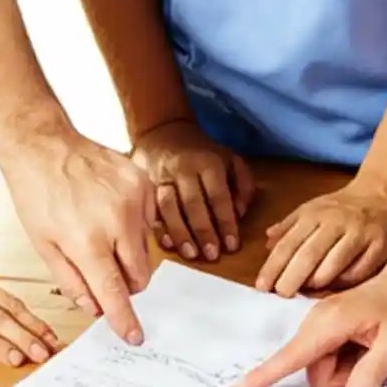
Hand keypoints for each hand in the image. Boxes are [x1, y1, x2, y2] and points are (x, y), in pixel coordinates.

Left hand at [0, 131, 154, 344]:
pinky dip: (134, 226)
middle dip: (127, 284)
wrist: (44, 146)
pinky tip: (110, 211)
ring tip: (100, 230)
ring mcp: (135, 199)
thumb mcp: (44, 245)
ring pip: (145, 249)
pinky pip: (149, 221)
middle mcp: (116, 220)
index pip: (114, 291)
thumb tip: (96, 308)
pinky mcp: (144, 183)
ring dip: (128, 252)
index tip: (134, 336)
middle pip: (139, 274)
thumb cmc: (37, 195)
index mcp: (86, 240)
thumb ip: (73, 280)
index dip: (125, 318)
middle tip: (108, 273)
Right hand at [132, 120, 255, 260]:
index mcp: (208, 163)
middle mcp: (183, 169)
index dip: (225, 222)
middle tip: (212, 255)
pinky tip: (166, 243)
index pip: (218, 196)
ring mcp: (161, 176)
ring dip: (180, 233)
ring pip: (168, 206)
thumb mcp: (230, 160)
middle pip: (193, 203)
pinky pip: (150, 208)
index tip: (232, 245)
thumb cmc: (203, 153)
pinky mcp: (144, 183)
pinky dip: (158, 227)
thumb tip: (239, 214)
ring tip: (191, 254)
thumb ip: (242, 185)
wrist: (164, 131)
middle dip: (203, 231)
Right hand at [229, 273, 386, 386]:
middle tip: (376, 356)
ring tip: (377, 347)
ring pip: (323, 366)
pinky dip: (349, 358)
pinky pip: (330, 356)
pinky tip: (370, 343)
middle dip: (342, 377)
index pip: (291, 357)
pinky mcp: (330, 327)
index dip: (264, 378)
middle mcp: (318, 321)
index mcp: (330, 323)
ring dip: (349, 368)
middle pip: (314, 370)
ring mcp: (323, 323)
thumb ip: (372, 373)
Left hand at [257, 180, 386, 296]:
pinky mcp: (379, 247)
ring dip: (315, 285)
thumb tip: (267, 243)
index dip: (272, 268)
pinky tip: (333, 290)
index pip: (288, 244)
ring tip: (305, 293)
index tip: (262, 287)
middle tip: (282, 296)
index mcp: (315, 214)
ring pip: (332, 267)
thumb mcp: (314, 208)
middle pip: (308, 257)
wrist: (386, 192)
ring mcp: (359, 235)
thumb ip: (290, 226)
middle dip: (290, 280)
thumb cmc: (344, 206)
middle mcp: (336, 223)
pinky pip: (357, 273)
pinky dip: (342, 285)